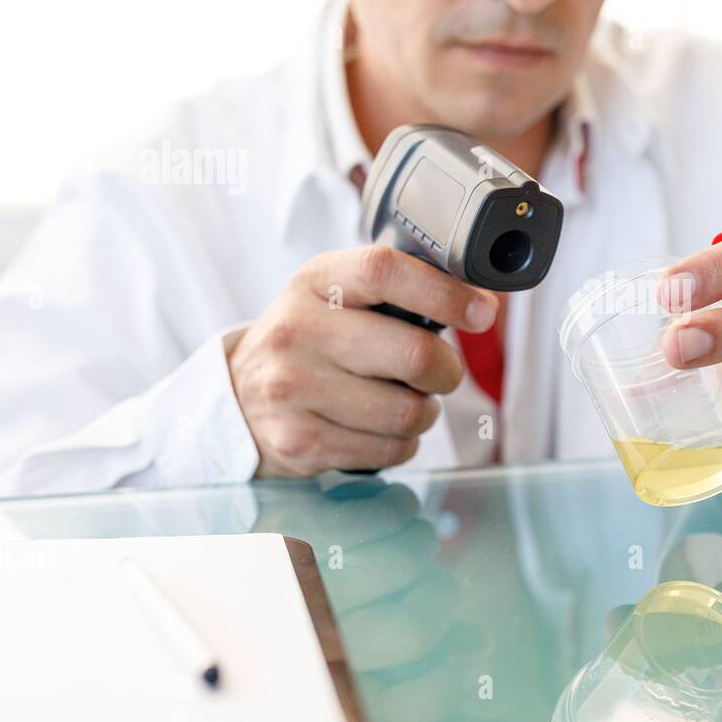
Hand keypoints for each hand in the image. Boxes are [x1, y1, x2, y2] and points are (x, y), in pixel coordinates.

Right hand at [228, 245, 498, 476]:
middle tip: (440, 372)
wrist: (238, 394)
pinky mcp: (300, 442)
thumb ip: (398, 291)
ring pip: (408, 412)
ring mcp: (293, 389)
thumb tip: (482, 304)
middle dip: (446, 370)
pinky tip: (380, 428)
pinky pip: (389, 450)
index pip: (384, 271)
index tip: (482, 312)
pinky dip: (401, 443)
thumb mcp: (337, 295)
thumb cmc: (313, 339)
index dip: (445, 292)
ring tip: (405, 401)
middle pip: (413, 354)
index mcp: (315, 282)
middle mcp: (297, 332)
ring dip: (424, 412)